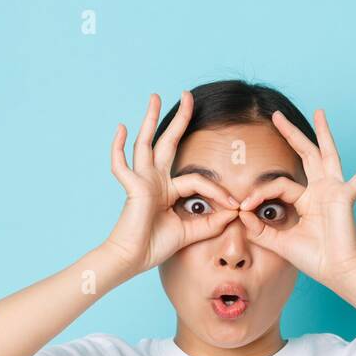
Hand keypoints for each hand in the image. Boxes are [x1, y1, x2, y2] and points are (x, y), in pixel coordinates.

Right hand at [103, 91, 240, 276]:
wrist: (133, 259)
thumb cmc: (155, 246)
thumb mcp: (191, 233)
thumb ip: (212, 222)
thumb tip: (234, 211)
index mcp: (167, 190)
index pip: (197, 180)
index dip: (218, 191)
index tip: (236, 205)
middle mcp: (154, 180)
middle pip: (168, 143)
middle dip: (179, 120)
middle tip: (188, 96)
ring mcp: (141, 180)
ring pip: (146, 144)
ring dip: (151, 120)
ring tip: (156, 97)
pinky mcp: (132, 187)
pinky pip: (121, 164)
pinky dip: (118, 146)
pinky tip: (122, 127)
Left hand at [236, 108, 355, 290]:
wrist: (336, 272)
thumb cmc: (314, 259)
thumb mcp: (280, 243)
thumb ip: (259, 229)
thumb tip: (241, 213)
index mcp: (307, 201)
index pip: (279, 185)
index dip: (259, 193)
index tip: (243, 207)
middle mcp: (321, 191)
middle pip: (304, 155)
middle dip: (290, 134)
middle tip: (276, 116)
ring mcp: (334, 191)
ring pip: (326, 154)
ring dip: (323, 132)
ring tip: (319, 111)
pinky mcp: (345, 196)